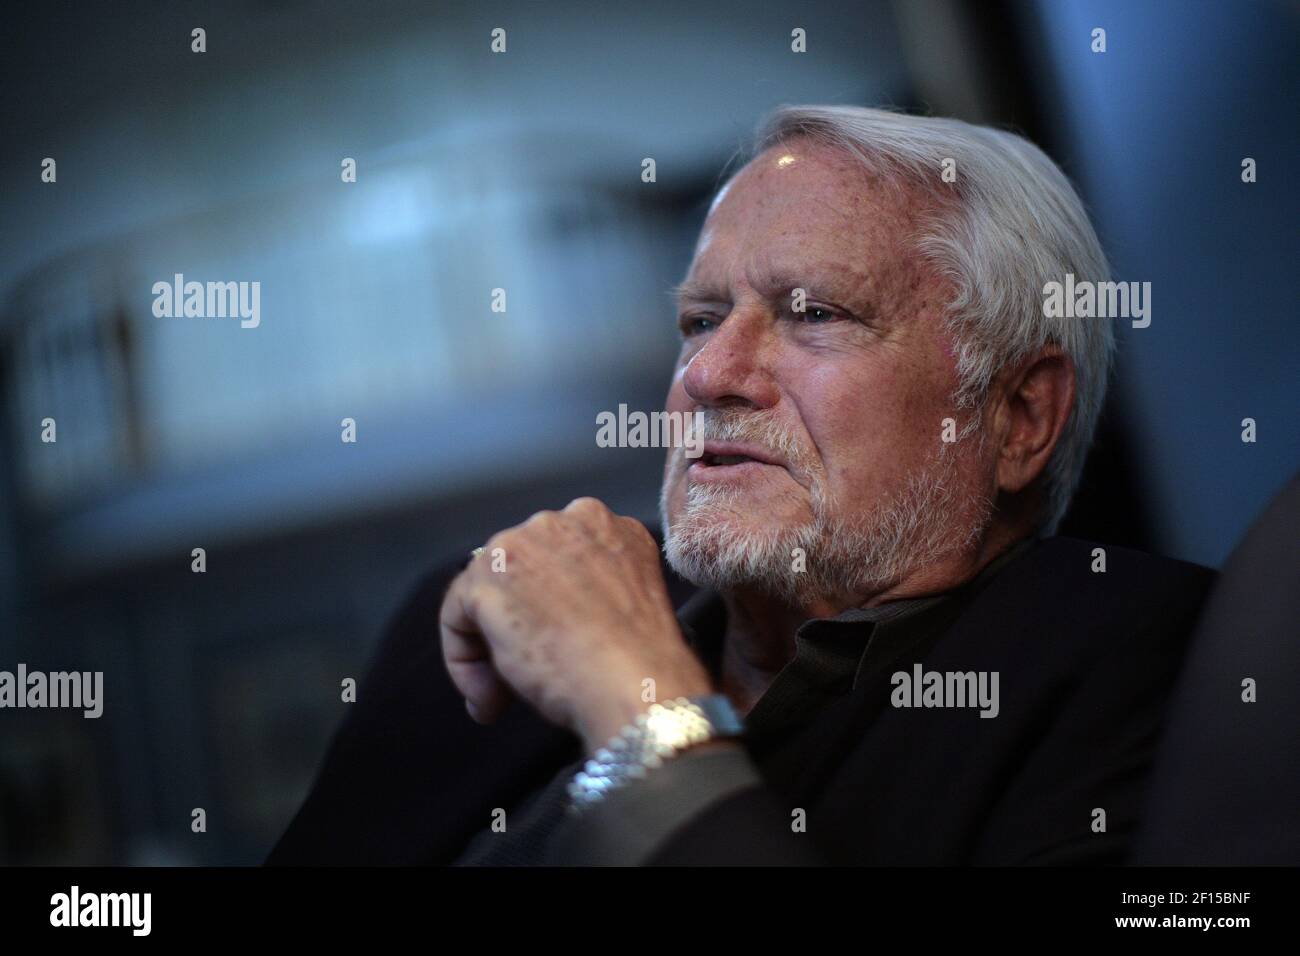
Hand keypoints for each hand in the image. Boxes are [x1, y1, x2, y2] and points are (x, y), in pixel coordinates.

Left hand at [439, 497, 713, 752]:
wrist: (636, 681)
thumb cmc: (639, 658)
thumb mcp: (623, 597)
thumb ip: (586, 586)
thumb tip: (543, 618)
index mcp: (600, 523)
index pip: (549, 560)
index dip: (545, 610)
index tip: (552, 650)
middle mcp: (559, 521)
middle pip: (515, 572)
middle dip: (515, 622)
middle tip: (523, 678)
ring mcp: (519, 544)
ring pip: (484, 592)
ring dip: (489, 645)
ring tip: (504, 694)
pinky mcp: (486, 579)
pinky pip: (457, 620)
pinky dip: (464, 661)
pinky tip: (490, 697)